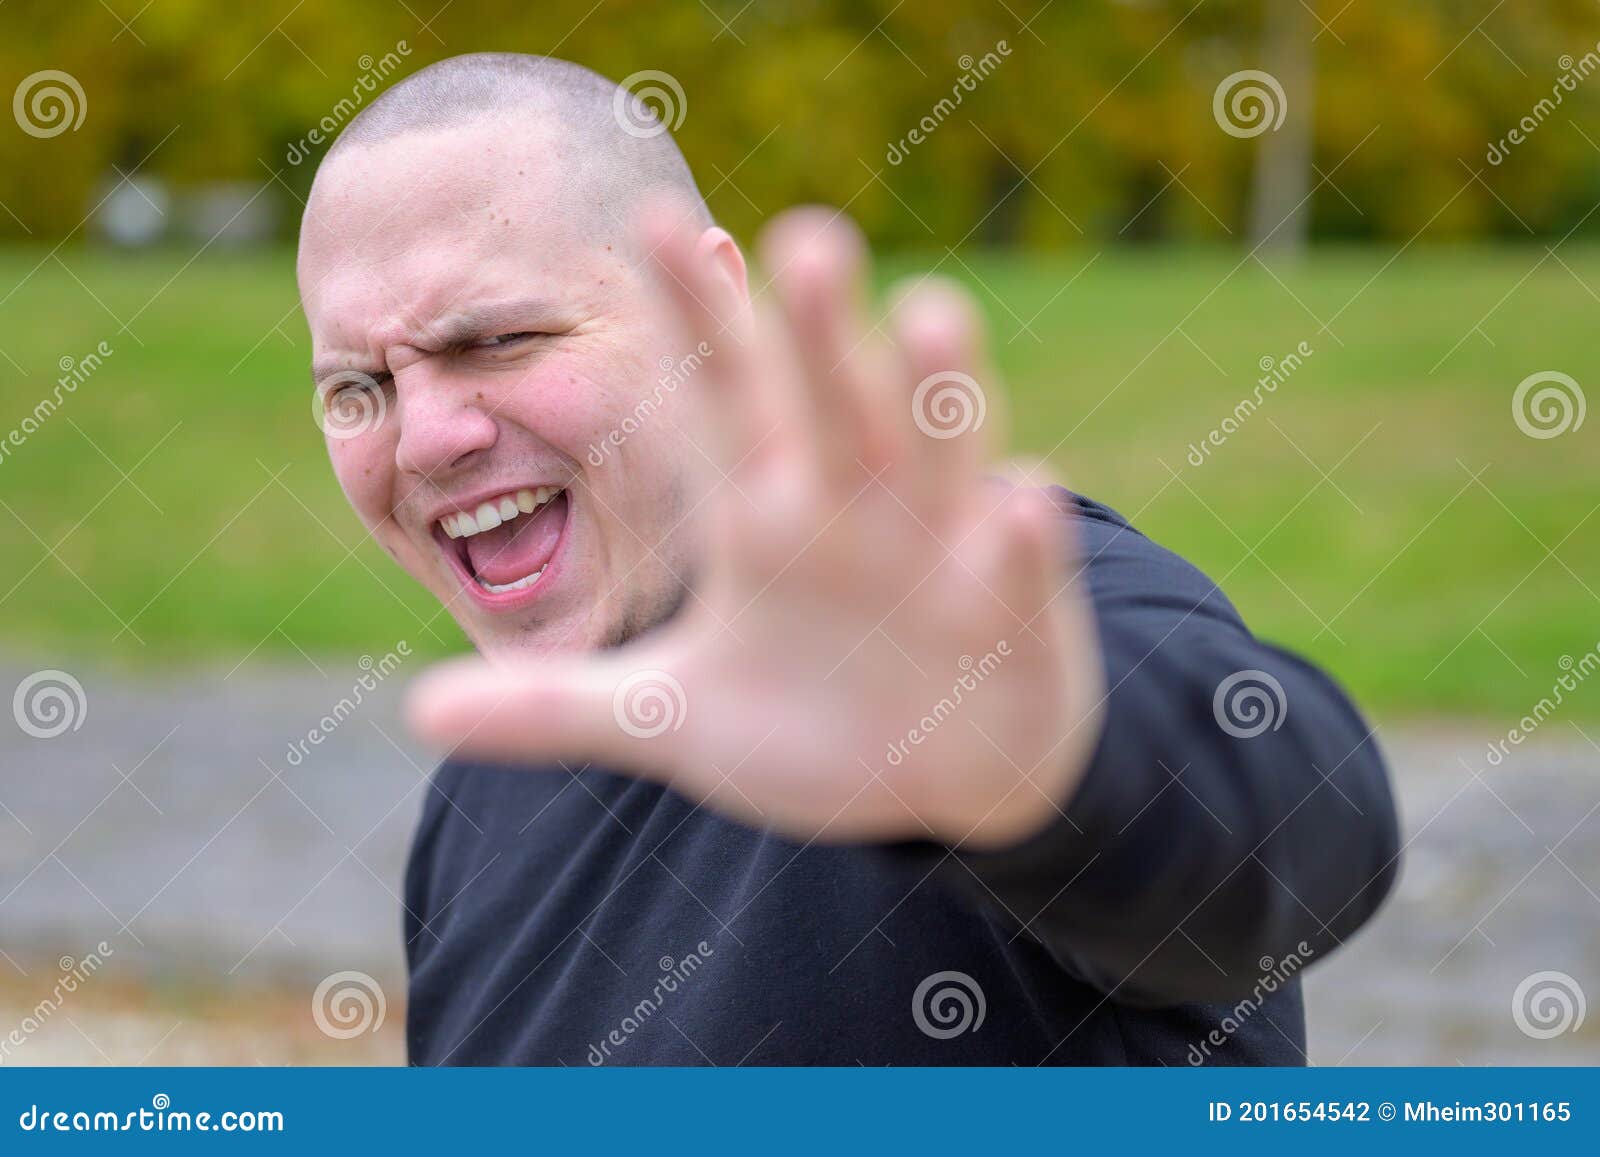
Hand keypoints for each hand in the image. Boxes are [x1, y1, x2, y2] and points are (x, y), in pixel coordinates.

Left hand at [406, 203, 1105, 848]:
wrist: (938, 781)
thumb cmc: (807, 728)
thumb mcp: (672, 722)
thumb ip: (556, 708)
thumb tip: (417, 711)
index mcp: (767, 519)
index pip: (727, 396)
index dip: (698, 316)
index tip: (659, 221)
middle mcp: (854, 511)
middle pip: (833, 404)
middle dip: (817, 330)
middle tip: (801, 239)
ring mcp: (940, 554)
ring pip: (940, 453)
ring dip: (939, 390)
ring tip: (929, 317)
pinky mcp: (1015, 612)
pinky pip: (1021, 564)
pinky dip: (1023, 537)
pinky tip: (1018, 503)